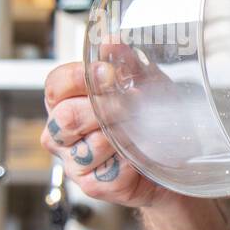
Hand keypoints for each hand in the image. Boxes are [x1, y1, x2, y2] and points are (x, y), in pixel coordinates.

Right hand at [39, 60, 174, 208]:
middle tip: (133, 105)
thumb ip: (127, 64)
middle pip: (66, 116)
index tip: (109, 73)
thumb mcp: (146, 84)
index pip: (56, 85)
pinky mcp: (93, 185)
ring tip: (142, 131)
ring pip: (90, 144)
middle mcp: (61, 133)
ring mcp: (74, 162)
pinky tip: (142, 155)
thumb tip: (111, 44)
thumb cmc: (151, 119)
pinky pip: (111, 170)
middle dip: (105, 108)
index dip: (79, 77)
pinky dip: (133, 160)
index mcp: (66, 102)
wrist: (173, 161)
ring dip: (123, 135)